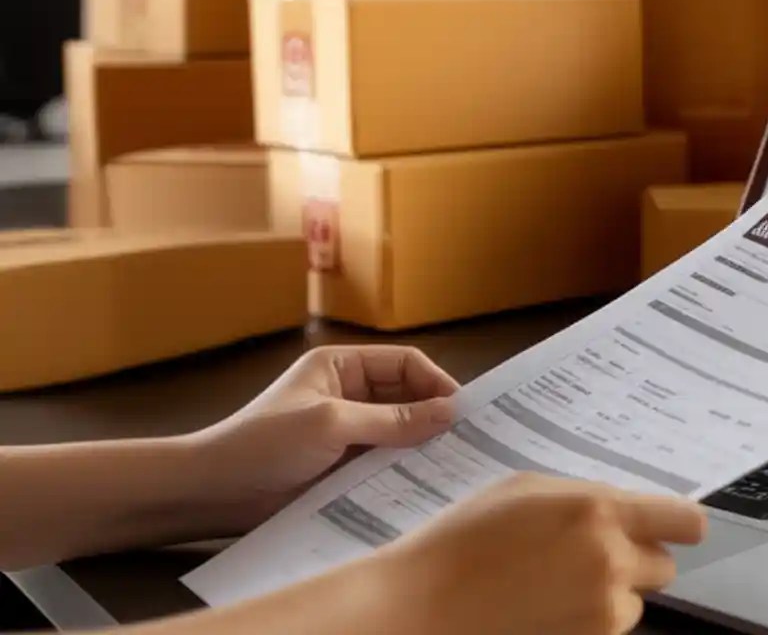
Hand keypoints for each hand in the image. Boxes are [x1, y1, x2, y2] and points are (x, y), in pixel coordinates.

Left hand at [191, 346, 458, 530]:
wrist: (213, 491)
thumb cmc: (263, 444)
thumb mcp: (332, 424)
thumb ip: (392, 419)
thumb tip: (450, 412)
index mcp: (340, 367)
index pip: (404, 364)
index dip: (436, 383)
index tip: (463, 412)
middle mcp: (347, 394)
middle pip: (406, 397)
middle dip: (434, 415)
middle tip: (467, 442)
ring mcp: (346, 432)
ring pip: (398, 433)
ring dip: (421, 446)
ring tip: (453, 465)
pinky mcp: (341, 467)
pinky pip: (383, 463)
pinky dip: (403, 470)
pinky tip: (423, 485)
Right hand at [346, 473, 706, 634]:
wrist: (423, 607)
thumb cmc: (466, 539)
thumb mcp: (527, 489)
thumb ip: (586, 497)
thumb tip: (626, 510)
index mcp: (599, 512)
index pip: (686, 521)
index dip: (678, 524)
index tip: (669, 526)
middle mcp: (612, 563)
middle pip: (664, 565)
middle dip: (636, 558)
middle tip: (588, 553)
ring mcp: (602, 613)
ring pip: (635, 600)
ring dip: (611, 592)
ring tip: (554, 582)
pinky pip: (609, 628)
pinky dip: (589, 619)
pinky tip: (545, 606)